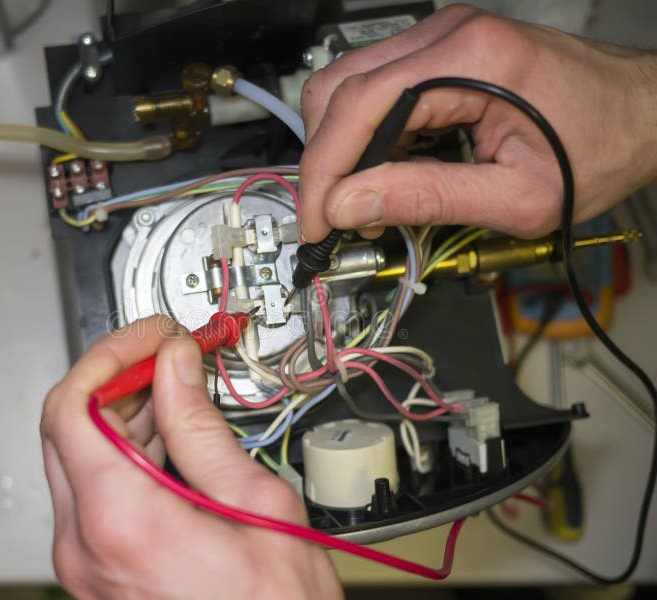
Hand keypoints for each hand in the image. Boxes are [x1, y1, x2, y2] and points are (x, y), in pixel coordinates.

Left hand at [40, 316, 344, 599]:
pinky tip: (171, 439)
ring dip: (122, 414)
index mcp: (123, 519)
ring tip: (178, 392)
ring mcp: (87, 561)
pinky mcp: (99, 570)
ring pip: (78, 456)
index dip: (108, 355)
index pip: (73, 405)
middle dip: (115, 378)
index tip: (150, 338)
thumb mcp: (256, 506)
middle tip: (164, 357)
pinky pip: (96, 491)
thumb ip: (203, 428)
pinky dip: (125, 453)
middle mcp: (87, 543)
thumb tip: (177, 368)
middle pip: (66, 425)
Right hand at [300, 4, 656, 241]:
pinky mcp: (440, 55)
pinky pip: (376, 91)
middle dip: (324, 161)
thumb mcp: (516, 195)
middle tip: (332, 218)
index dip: (325, 170)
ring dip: (340, 150)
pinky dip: (365, 138)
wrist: (638, 113)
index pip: (360, 105)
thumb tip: (351, 206)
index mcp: (470, 58)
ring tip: (362, 202)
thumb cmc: (597, 147)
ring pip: (348, 88)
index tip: (318, 221)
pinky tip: (383, 175)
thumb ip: (428, 198)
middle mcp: (447, 34)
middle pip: (338, 88)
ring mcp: (440, 39)